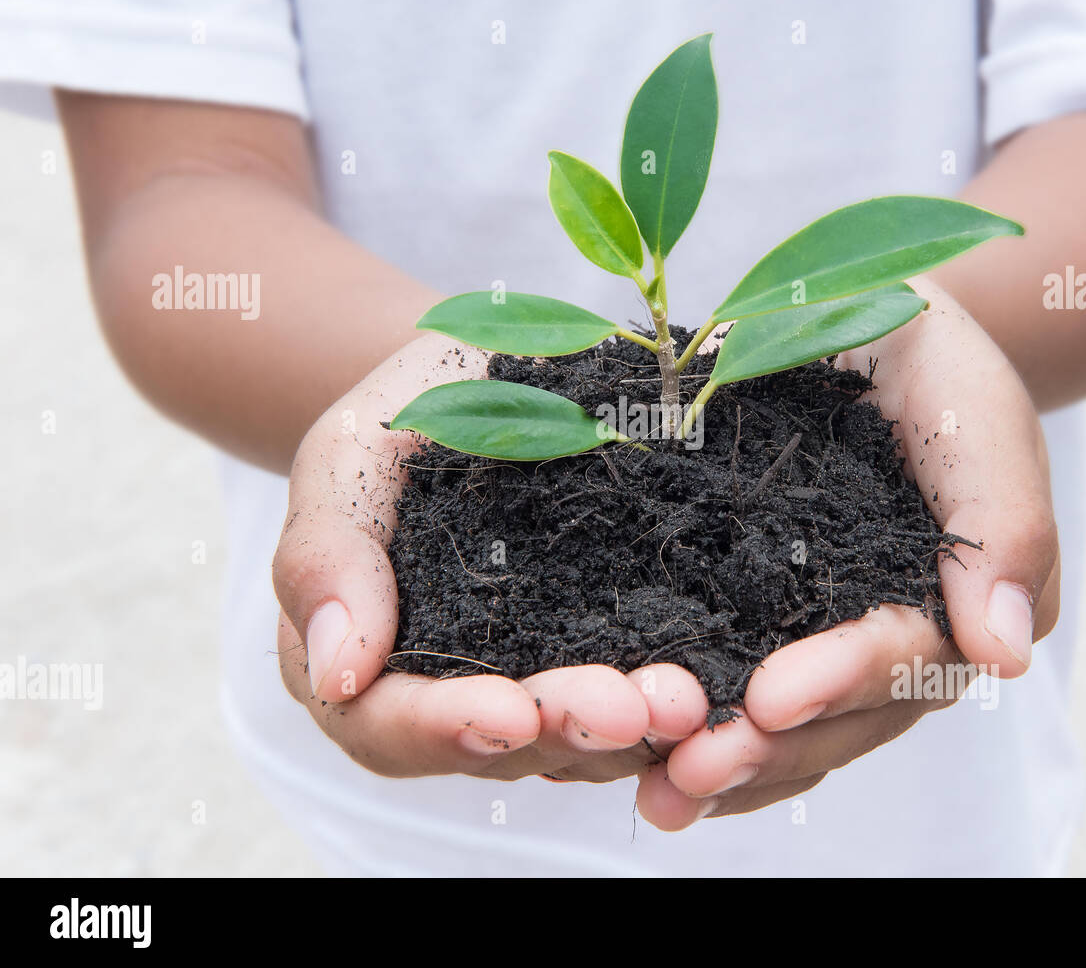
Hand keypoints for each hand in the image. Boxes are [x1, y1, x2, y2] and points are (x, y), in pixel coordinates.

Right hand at [272, 333, 709, 781]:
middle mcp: (451, 691)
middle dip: (568, 731)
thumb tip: (338, 670)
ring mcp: (534, 677)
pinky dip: (678, 692)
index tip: (513, 711)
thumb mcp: (349, 457)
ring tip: (692, 698)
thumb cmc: (405, 413)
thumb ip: (325, 555)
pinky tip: (721, 679)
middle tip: (634, 709)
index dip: (449, 729)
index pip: (389, 725)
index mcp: (366, 662)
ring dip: (637, 731)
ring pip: (580, 739)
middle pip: (501, 747)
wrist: (490, 378)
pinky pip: (637, 691)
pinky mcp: (604, 652)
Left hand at [635, 275, 1060, 826]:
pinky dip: (701, 723)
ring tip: (660, 789)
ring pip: (790, 726)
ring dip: (728, 763)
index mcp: (962, 602)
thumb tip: (1005, 655)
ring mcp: (827, 634)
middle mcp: (895, 637)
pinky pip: (739, 684)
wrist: (869, 323)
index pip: (908, 658)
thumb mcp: (977, 412)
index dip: (842, 680)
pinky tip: (643, 757)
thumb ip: (1002, 523)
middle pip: (843, 719)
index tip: (772, 697)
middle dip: (771, 749)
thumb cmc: (936, 361)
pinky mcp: (764, 616)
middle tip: (693, 771)